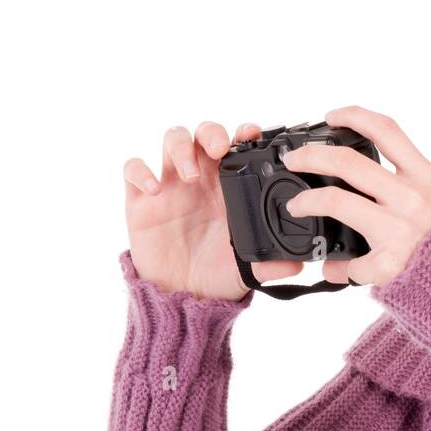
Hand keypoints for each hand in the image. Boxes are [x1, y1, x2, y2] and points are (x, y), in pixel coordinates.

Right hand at [122, 121, 307, 299]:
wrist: (181, 296)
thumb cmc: (216, 274)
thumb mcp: (246, 269)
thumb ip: (269, 265)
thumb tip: (297, 266)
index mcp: (229, 186)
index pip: (236, 146)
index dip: (243, 133)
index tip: (251, 134)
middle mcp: (201, 178)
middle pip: (203, 134)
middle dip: (212, 133)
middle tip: (219, 149)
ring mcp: (171, 185)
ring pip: (171, 141)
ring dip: (180, 148)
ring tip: (190, 174)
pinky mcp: (141, 200)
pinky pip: (133, 171)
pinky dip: (141, 172)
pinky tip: (155, 190)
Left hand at [279, 105, 430, 288]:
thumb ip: (402, 185)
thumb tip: (362, 187)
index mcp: (423, 176)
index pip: (386, 130)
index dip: (353, 115)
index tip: (332, 116)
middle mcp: (411, 197)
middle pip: (347, 161)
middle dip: (311, 155)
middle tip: (294, 160)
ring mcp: (399, 229)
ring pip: (336, 201)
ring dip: (308, 201)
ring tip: (297, 204)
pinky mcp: (389, 262)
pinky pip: (352, 261)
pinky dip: (339, 268)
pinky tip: (335, 270)